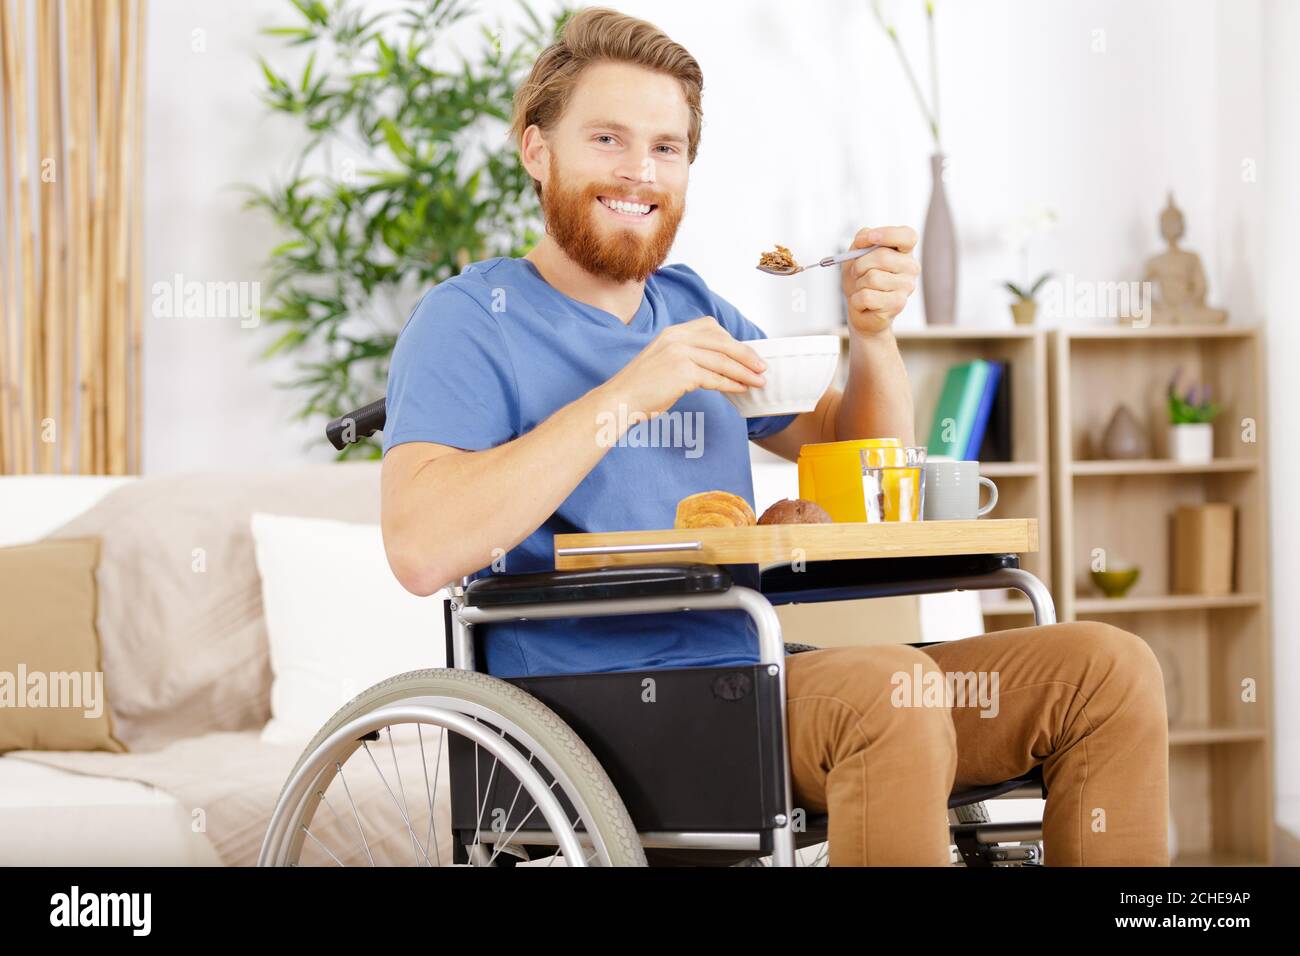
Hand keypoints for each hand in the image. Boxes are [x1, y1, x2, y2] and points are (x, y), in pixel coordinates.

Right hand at [603, 316, 767, 417]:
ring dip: (744, 372)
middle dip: (746, 355)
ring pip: (722, 361)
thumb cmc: (641, 387)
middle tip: (762, 367)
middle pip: (722, 342)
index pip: (712, 329)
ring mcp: (679, 353)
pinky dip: (731, 384)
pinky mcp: (681, 371)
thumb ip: (686, 356)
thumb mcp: (663, 360)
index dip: (734, 341)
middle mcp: (677, 337)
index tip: (748, 354)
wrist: (619, 400)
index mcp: (673, 332)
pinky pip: (715, 377)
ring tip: (758, 382)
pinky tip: (740, 389)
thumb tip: (716, 365)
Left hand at [840, 225, 920, 335]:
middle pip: (882, 257)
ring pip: (873, 278)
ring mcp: (907, 286)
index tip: (870, 237)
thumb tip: (865, 237)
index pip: (908, 236)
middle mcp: (911, 267)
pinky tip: (863, 302)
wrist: (859, 308)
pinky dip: (856, 299)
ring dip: (858, 283)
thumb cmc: (861, 278)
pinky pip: (867, 296)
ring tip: (862, 288)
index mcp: (905, 250)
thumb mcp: (857, 253)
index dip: (888, 234)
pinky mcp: (898, 304)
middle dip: (860, 264)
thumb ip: (862, 239)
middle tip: (856, 272)